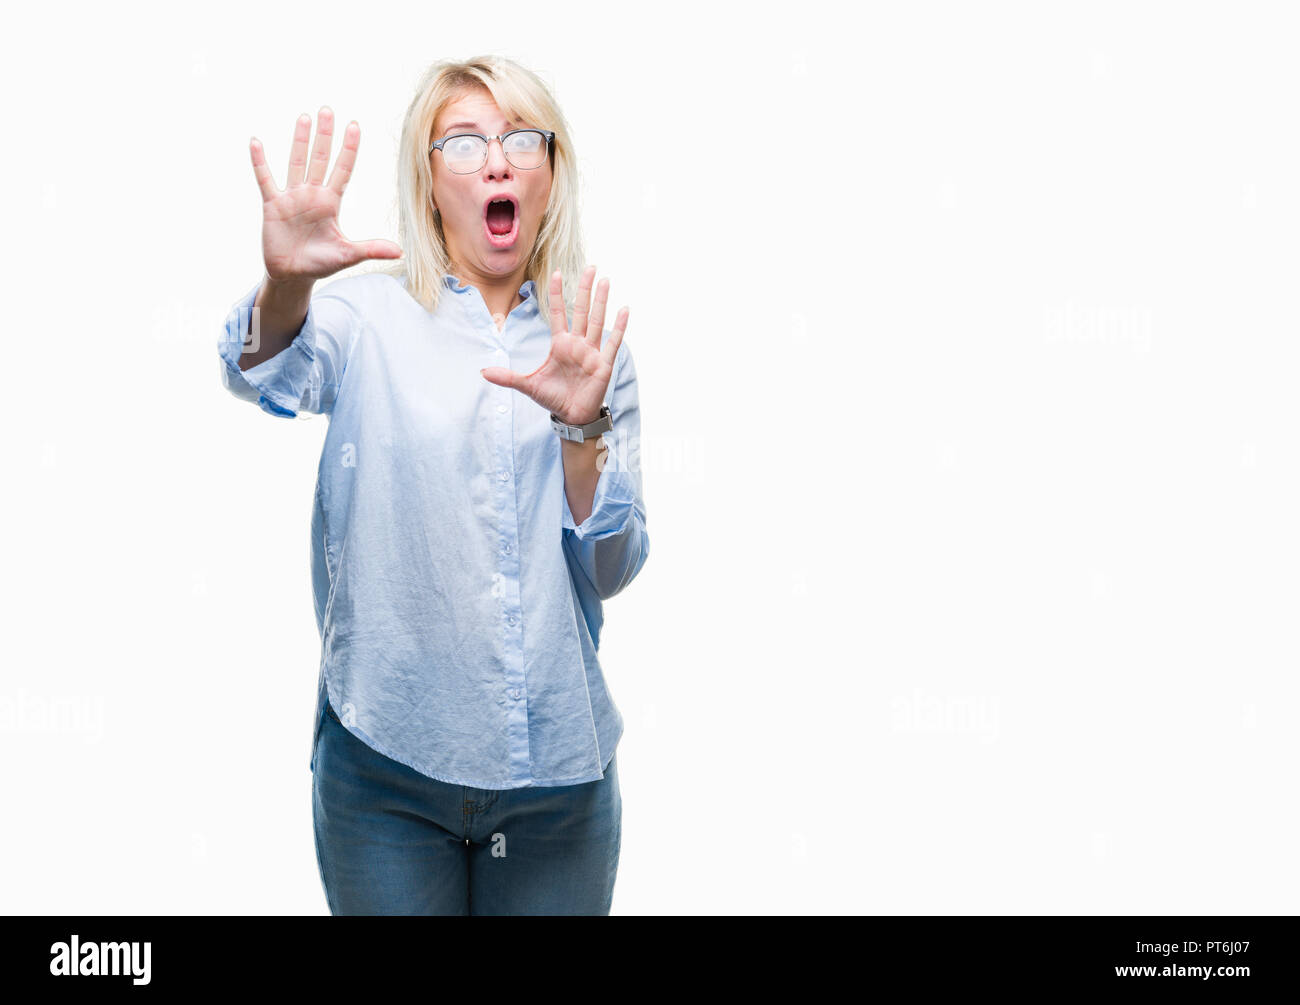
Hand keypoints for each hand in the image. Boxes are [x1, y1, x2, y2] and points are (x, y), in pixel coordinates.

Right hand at [249, 107, 402, 283]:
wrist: (293, 275)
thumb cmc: (320, 264)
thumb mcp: (347, 256)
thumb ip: (371, 250)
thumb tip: (400, 252)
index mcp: (331, 203)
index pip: (343, 170)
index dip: (349, 149)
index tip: (354, 126)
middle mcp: (312, 195)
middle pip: (320, 159)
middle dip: (325, 136)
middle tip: (328, 110)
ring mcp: (292, 198)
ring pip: (297, 162)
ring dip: (300, 141)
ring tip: (304, 117)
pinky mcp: (273, 206)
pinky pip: (266, 179)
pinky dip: (260, 162)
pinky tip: (256, 142)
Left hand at [480, 265, 628, 425]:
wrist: (571, 417)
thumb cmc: (553, 399)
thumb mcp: (528, 385)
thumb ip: (507, 377)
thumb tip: (483, 372)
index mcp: (560, 344)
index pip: (559, 313)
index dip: (557, 293)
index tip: (556, 272)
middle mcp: (577, 344)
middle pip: (581, 310)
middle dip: (584, 289)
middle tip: (590, 266)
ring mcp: (592, 352)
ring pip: (596, 321)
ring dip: (601, 301)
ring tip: (604, 281)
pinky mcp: (603, 364)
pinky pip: (613, 342)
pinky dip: (619, 327)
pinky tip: (623, 309)